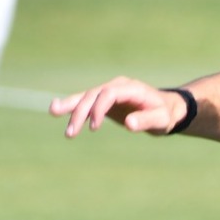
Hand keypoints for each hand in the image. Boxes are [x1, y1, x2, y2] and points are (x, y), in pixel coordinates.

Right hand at [50, 77, 186, 136]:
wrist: (166, 108)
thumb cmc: (165, 114)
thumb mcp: (161, 120)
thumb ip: (146, 120)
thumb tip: (130, 124)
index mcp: (130, 88)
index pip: (108, 94)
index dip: (99, 108)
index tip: (94, 127)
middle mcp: (116, 86)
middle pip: (93, 95)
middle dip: (80, 112)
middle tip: (70, 133)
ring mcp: (109, 92)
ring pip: (86, 97)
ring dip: (71, 107)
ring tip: (53, 111)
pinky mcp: (104, 100)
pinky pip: (87, 102)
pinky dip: (74, 107)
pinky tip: (57, 110)